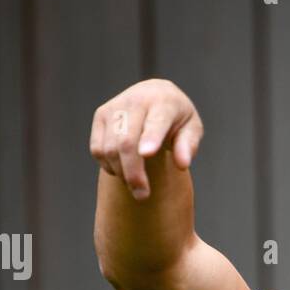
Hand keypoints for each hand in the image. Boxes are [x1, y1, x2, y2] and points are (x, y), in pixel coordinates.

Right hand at [89, 79, 203, 199]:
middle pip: (127, 142)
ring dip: (121, 173)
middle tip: (142, 195)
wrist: (154, 94)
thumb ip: (188, 145)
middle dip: (133, 172)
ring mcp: (114, 108)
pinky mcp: (100, 116)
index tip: (147, 154)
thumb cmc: (176, 118)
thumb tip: (183, 164)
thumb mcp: (192, 128)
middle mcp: (135, 101)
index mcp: (163, 102)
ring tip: (137, 184)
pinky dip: (109, 166)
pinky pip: (98, 149)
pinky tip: (123, 169)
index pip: (155, 122)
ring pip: (110, 148)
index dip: (150, 138)